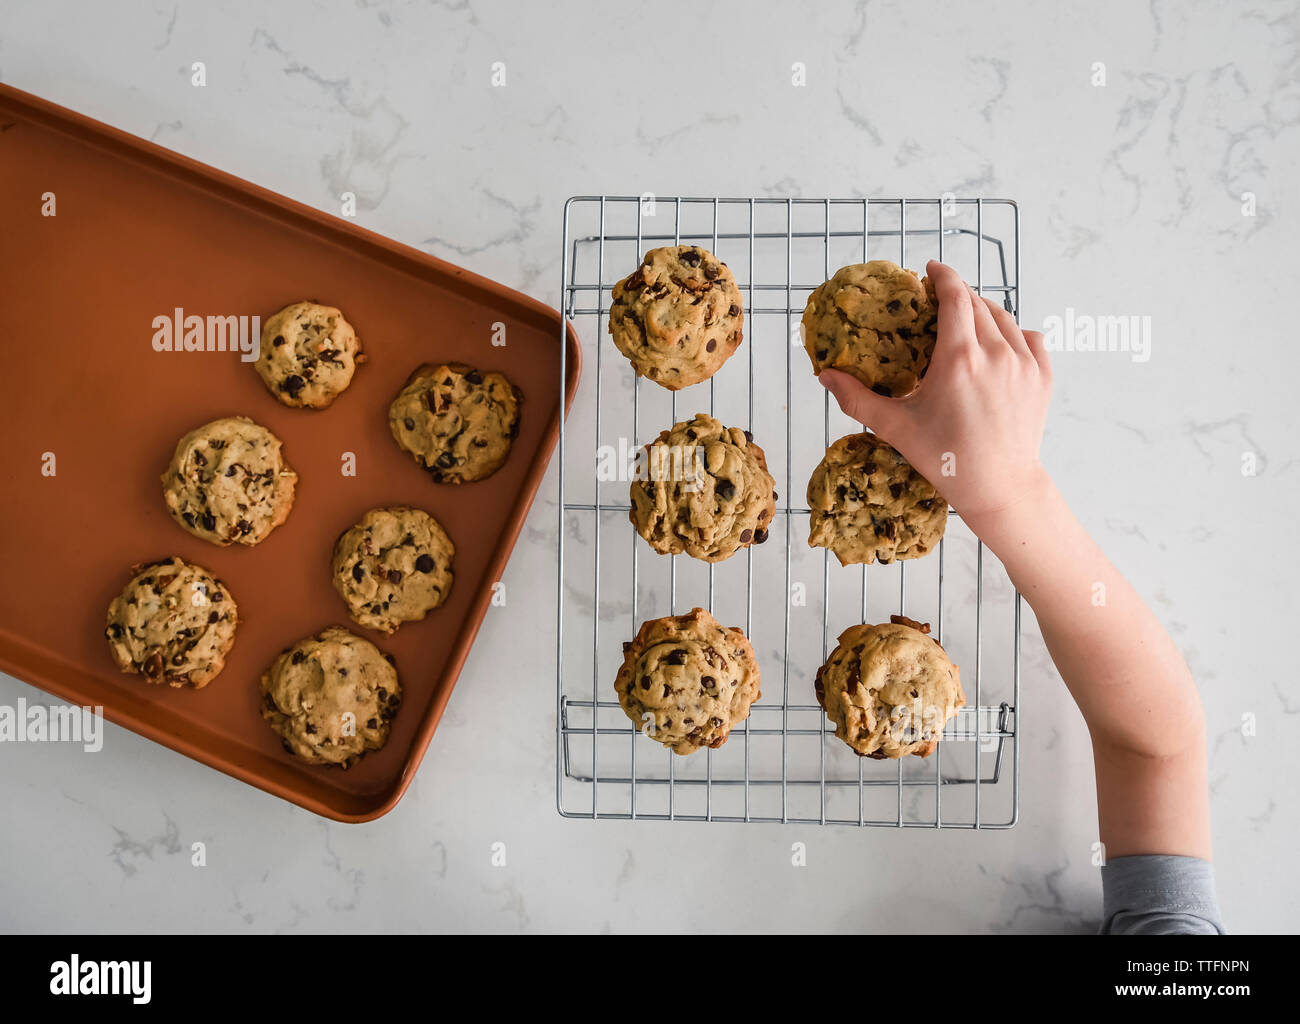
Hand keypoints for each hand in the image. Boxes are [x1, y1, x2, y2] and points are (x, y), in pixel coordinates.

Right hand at [819, 259, 1052, 524]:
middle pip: (977, 303)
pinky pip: (1030, 338)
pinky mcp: (1043, 377)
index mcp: (959, 358)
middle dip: (958, 296)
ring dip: (983, 313)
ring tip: (965, 323)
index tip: (930, 271)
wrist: (1001, 488)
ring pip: (1004, 318)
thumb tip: (825, 377)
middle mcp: (996, 353)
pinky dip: (1013, 334)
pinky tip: (998, 346)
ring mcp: (1025, 364)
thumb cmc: (946, 460)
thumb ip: (857, 399)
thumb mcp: (896, 427)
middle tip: (939, 304)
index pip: (954, 296)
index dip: (942, 276)